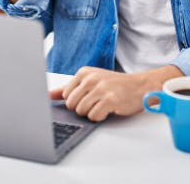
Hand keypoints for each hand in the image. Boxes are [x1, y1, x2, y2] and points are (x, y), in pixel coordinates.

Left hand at [49, 65, 182, 121]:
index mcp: (84, 72)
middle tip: (96, 102)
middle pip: (72, 105)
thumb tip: (49, 95)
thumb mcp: (91, 81)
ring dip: (92, 113)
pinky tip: (109, 109)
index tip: (89, 97)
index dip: (77, 101)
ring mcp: (100, 88)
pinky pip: (94, 116)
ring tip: (103, 105)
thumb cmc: (115, 85)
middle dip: (82, 108)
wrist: (140, 86)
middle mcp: (91, 78)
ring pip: (82, 112)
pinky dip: (100, 117)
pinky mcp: (109, 100)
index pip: (66, 95)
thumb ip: (69, 88)